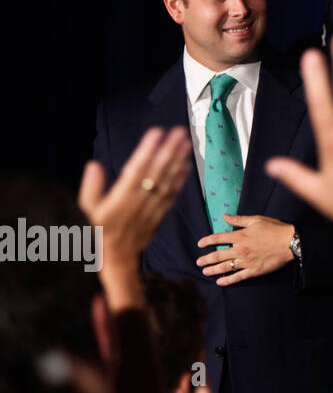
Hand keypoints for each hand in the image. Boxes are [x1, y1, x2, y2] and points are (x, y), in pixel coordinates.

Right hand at [79, 126, 191, 277]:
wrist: (117, 260)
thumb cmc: (98, 232)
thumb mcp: (86, 212)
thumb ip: (91, 188)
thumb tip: (93, 164)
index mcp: (119, 200)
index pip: (136, 170)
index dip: (147, 151)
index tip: (156, 132)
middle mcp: (138, 203)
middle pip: (156, 173)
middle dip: (168, 151)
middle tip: (179, 132)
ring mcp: (151, 209)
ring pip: (167, 182)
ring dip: (178, 162)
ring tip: (186, 144)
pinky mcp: (159, 216)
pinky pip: (172, 196)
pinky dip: (180, 181)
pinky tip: (186, 167)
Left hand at [197, 214, 294, 285]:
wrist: (291, 243)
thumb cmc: (275, 229)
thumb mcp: (257, 220)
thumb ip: (239, 220)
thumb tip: (225, 216)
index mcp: (241, 236)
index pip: (219, 238)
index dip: (207, 241)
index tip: (200, 244)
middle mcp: (241, 250)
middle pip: (218, 255)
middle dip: (206, 259)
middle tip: (199, 262)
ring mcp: (247, 262)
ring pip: (225, 267)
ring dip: (213, 270)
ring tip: (205, 272)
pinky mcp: (254, 271)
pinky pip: (238, 277)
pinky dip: (228, 280)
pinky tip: (220, 282)